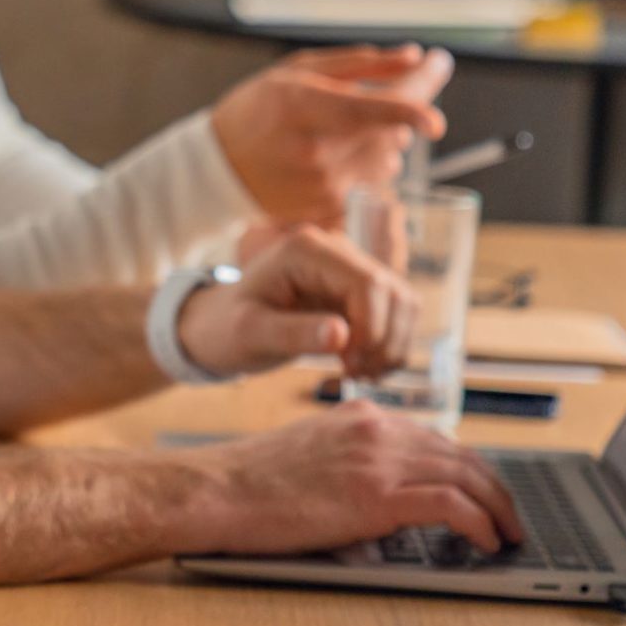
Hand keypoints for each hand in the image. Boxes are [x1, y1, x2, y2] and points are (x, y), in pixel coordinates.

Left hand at [177, 225, 413, 379]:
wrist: (222, 326)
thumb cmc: (228, 328)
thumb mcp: (250, 334)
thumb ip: (293, 334)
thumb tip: (342, 335)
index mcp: (306, 251)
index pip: (367, 282)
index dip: (372, 328)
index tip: (351, 364)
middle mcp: (335, 251)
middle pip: (394, 292)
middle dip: (384, 340)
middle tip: (354, 374)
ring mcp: (351, 269)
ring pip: (404, 304)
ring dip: (392, 346)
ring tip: (358, 373)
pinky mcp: (360, 292)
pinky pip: (397, 317)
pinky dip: (390, 347)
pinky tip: (362, 368)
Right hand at [193, 403, 524, 553]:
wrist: (217, 490)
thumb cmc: (249, 483)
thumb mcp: (308, 454)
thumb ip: (350, 461)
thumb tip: (380, 497)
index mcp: (360, 417)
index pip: (435, 438)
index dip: (469, 469)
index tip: (483, 492)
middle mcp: (376, 429)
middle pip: (461, 455)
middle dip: (495, 489)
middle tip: (510, 518)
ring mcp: (378, 459)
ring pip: (467, 477)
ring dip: (498, 509)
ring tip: (509, 535)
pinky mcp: (376, 494)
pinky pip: (451, 505)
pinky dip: (480, 524)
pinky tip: (487, 543)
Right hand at [211, 45, 452, 223]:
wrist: (218, 168)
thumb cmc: (258, 110)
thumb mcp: (297, 72)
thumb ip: (360, 64)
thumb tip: (415, 59)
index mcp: (307, 107)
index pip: (372, 111)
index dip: (411, 113)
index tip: (435, 122)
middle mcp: (317, 151)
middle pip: (391, 135)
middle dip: (396, 118)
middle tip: (366, 109)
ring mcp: (324, 186)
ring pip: (388, 162)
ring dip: (380, 146)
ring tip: (337, 139)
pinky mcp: (329, 211)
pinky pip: (374, 186)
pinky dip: (367, 172)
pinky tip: (336, 163)